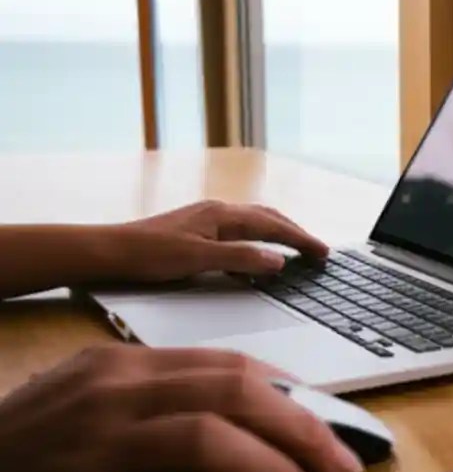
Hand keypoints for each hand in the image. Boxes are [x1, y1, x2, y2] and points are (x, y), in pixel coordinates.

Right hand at [0, 344, 365, 471]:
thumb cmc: (34, 443)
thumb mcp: (96, 400)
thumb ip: (167, 399)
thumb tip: (260, 418)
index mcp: (126, 366)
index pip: (230, 365)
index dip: (293, 394)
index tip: (331, 422)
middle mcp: (115, 395)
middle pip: (233, 394)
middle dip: (301, 426)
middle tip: (342, 460)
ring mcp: (96, 446)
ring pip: (208, 440)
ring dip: (273, 468)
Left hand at [112, 200, 328, 279]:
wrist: (109, 251)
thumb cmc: (149, 256)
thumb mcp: (198, 260)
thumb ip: (240, 259)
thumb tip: (278, 260)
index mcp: (223, 216)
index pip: (273, 226)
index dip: (301, 239)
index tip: (324, 253)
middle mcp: (218, 211)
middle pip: (268, 217)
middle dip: (296, 232)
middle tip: (317, 250)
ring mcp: (207, 218)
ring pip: (255, 220)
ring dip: (279, 232)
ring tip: (296, 247)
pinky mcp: (197, 228)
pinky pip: (241, 228)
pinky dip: (260, 236)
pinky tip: (257, 249)